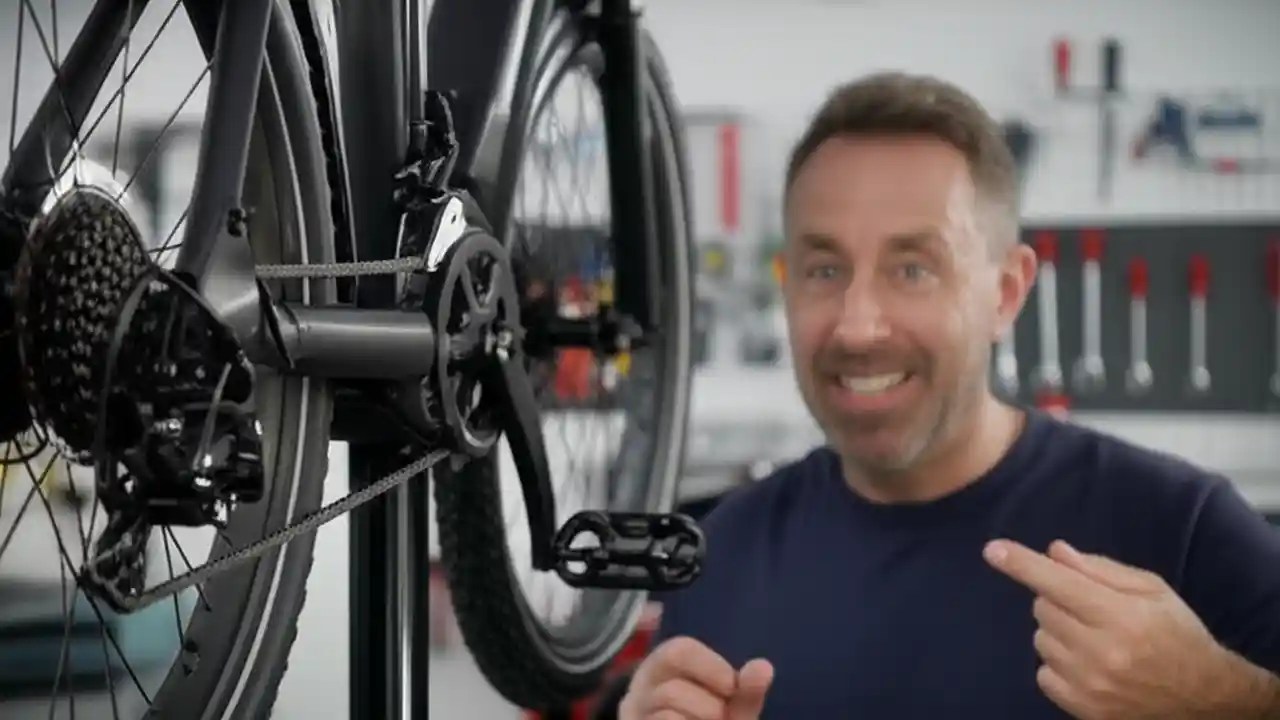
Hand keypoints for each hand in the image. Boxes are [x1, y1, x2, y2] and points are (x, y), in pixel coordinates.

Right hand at [619, 636, 773, 719]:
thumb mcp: (728, 708)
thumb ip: (745, 693)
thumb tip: (764, 666)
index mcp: (662, 669)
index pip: (679, 650)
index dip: (711, 667)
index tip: (731, 687)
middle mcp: (639, 690)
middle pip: (672, 687)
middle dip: (707, 706)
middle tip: (720, 717)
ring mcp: (633, 715)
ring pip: (668, 712)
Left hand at [984, 538, 1232, 719]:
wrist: (1204, 699)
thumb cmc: (1177, 635)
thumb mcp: (1151, 591)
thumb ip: (1100, 570)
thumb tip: (1054, 552)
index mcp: (1121, 617)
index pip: (1058, 583)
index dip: (1023, 564)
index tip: (993, 550)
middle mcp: (1101, 653)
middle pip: (1043, 608)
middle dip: (1057, 599)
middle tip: (1089, 608)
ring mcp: (1090, 685)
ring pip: (1040, 639)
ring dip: (1058, 632)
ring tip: (1094, 639)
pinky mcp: (1083, 709)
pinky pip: (1043, 673)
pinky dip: (1057, 664)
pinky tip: (1087, 664)